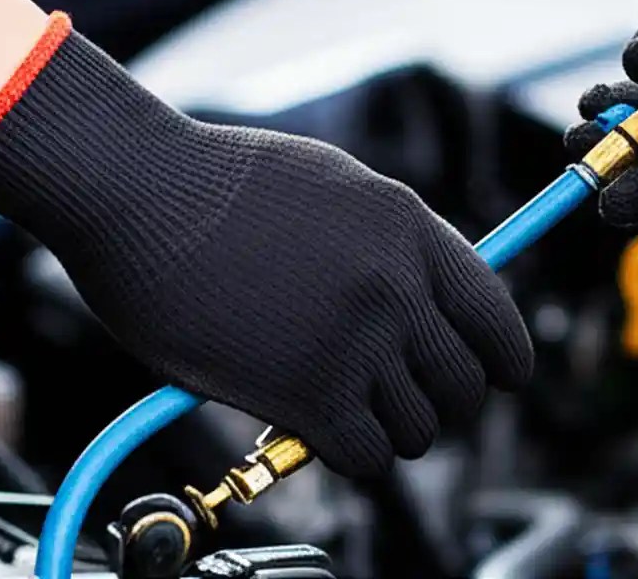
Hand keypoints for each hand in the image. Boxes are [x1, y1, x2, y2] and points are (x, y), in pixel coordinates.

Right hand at [0, 32, 533, 477]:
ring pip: (419, 431)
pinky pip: (368, 457)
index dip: (498, 364)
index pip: (499, 325)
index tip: (482, 378)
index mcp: (412, 231)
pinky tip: (313, 427)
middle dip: (437, 403)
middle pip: (466, 389)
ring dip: (386, 431)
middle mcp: (398, 288)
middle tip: (394, 399)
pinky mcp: (308, 393)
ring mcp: (357, 342)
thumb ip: (391, 240)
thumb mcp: (333, 184)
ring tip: (344, 409)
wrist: (138, 190)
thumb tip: (429, 292)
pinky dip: (347, 454)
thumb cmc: (217, 180)